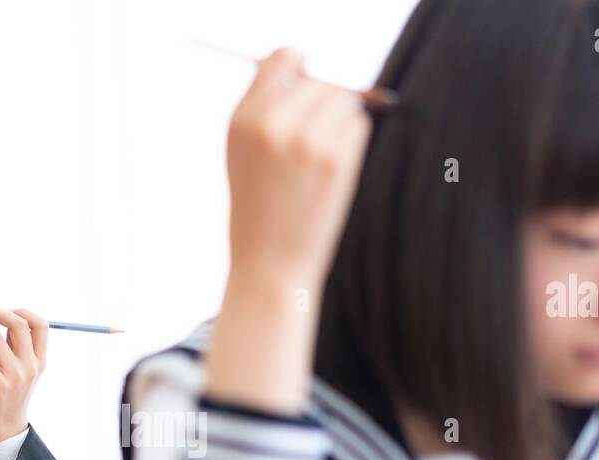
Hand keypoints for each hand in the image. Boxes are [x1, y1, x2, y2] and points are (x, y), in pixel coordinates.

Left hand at [0, 307, 47, 446]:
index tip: (4, 313)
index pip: (41, 325)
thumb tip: (6, 317)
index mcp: (39, 361)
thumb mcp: (20, 370)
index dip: (21, 311)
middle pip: (19, 324)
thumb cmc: (8, 397)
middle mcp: (30, 367)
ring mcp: (14, 377)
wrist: (3, 432)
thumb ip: (17, 347)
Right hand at [225, 46, 371, 292]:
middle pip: (319, 80)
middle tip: (311, 141)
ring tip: (319, 158)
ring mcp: (306, 140)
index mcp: (242, 120)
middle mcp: (271, 124)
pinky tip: (331, 171)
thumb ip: (261, 105)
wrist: (269, 264)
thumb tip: (300, 60)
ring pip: (344, 100)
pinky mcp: (336, 159)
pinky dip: (351, 143)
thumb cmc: (257, 209)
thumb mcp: (240, 153)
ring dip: (339, 122)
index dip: (299, 68)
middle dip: (321, 103)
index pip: (283, 57)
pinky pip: (358, 126)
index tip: (303, 84)